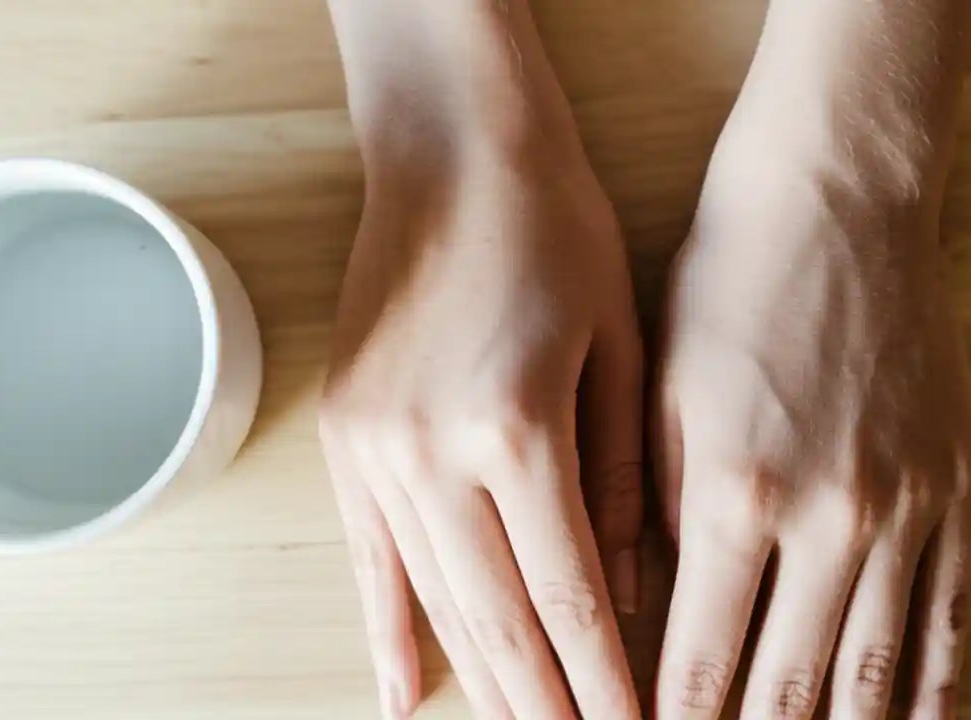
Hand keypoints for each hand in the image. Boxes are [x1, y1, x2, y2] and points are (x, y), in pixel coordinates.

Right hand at [321, 147, 643, 718]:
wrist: (452, 155)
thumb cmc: (554, 232)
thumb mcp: (621, 348)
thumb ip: (624, 483)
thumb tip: (627, 596)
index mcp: (517, 429)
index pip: (569, 594)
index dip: (602, 680)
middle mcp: (433, 453)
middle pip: (497, 617)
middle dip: (543, 702)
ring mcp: (376, 449)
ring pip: (433, 599)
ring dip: (478, 679)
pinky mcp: (344, 438)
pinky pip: (367, 558)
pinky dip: (387, 631)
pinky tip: (401, 695)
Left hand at [654, 3, 970, 717]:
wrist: (833, 203)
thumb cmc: (722, 289)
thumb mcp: (655, 393)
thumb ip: (643, 512)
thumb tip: (624, 614)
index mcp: (731, 495)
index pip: (696, 658)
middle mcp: (825, 518)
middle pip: (786, 686)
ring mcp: (902, 509)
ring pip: (872, 671)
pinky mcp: (951, 487)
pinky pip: (947, 615)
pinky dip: (926, 685)